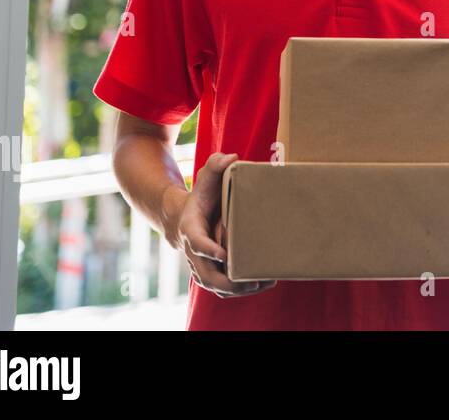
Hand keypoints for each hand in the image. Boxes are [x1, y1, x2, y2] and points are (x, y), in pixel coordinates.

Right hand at [171, 152, 277, 298]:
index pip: (196, 242)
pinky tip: (261, 285)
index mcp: (190, 228)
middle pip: (205, 274)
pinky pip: (221, 287)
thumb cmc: (203, 195)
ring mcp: (200, 264)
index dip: (208, 250)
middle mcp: (193, 251)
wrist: (187, 216)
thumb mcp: (206, 177)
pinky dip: (238, 291)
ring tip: (261, 284)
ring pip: (214, 285)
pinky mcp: (210, 271)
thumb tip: (232, 157)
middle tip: (248, 281)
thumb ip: (216, 165)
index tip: (224, 255)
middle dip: (226, 280)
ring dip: (236, 289)